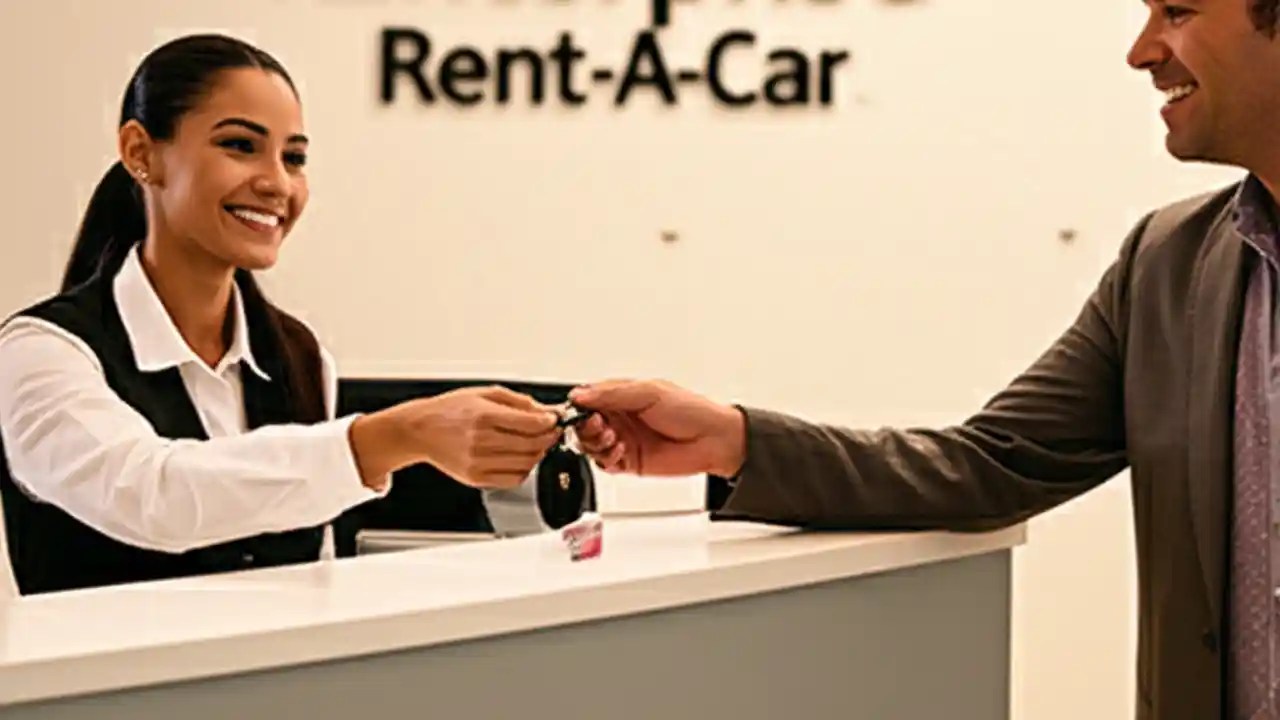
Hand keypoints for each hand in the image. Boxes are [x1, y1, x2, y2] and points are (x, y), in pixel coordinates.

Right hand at [352, 385, 560, 489]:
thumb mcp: (484, 393)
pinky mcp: (476, 479)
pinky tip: (522, 458)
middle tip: (552, 431)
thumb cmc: (450, 410)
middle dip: (548, 437)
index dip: (549, 422)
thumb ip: (518, 401)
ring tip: (537, 443)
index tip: (554, 419)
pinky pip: (513, 479)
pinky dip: (525, 469)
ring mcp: (478, 463)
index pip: (530, 423)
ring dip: (538, 454)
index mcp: (483, 416)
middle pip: (531, 445)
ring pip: (525, 464)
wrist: (421, 430)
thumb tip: (546, 410)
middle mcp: (480, 441)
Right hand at [568, 379, 745, 477]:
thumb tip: (580, 394)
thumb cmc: (690, 410)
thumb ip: (612, 393)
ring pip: (591, 445)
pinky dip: (606, 458)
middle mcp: (620, 418)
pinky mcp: (628, 462)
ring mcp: (623, 440)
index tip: (580, 410)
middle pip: (584, 424)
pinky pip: (605, 463)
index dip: (580, 406)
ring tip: (611, 437)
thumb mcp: (649, 392)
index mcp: (622, 396)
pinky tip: (619, 450)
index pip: (588, 399)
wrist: (713, 440)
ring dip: (595, 443)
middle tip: (598, 425)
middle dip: (585, 426)